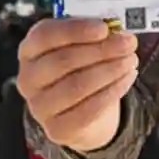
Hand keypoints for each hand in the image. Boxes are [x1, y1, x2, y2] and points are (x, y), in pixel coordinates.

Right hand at [17, 17, 138, 152]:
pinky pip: (88, 110)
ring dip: (109, 70)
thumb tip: (116, 31)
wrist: (84, 113)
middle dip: (101, 50)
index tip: (104, 28)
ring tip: (131, 60)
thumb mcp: (82, 47)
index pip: (45, 36)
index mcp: (29, 50)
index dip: (75, 30)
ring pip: (76, 86)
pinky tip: (128, 78)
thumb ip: (92, 35)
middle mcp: (28, 79)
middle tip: (128, 43)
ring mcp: (39, 107)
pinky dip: (112, 91)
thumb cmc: (81, 69)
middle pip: (63, 61)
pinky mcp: (56, 129)